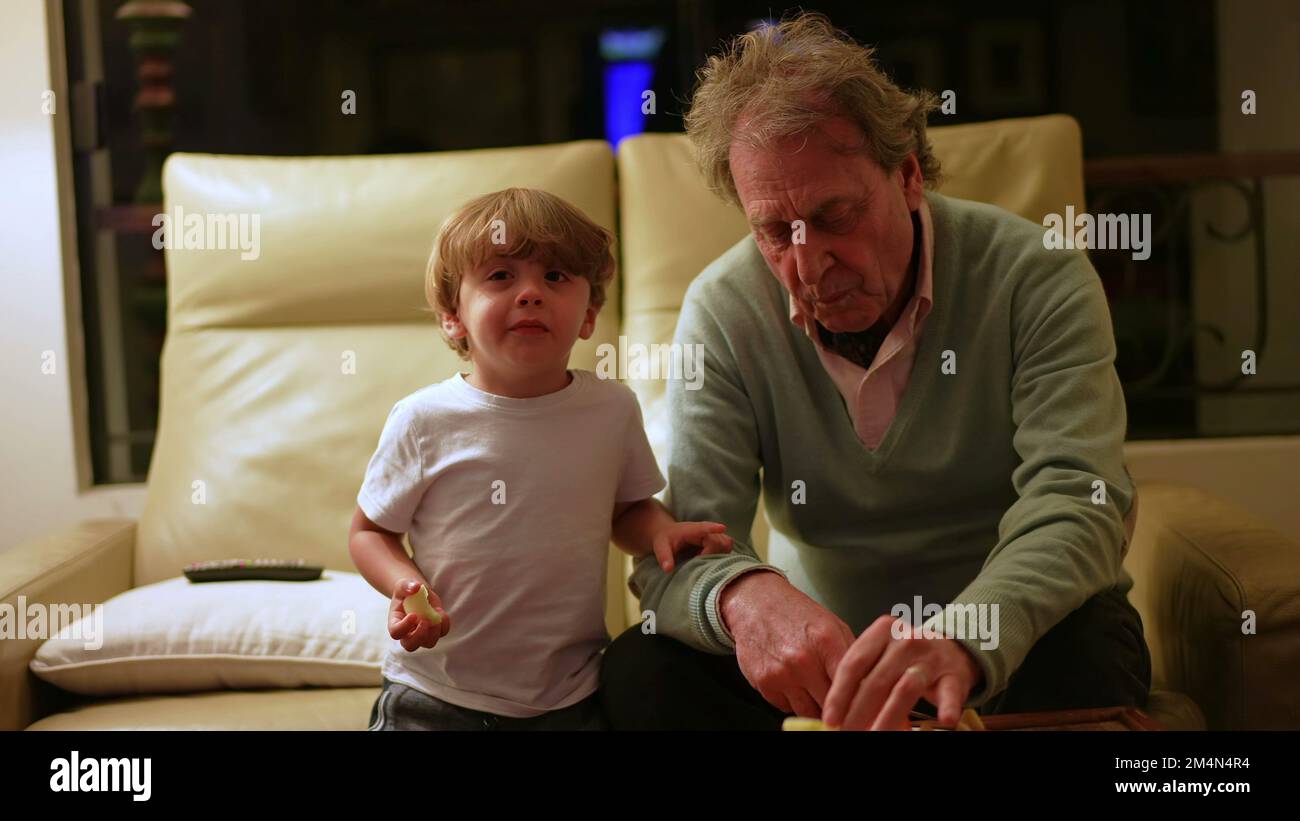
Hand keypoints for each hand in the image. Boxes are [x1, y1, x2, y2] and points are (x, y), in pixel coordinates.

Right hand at [389, 578, 450, 652]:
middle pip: (410, 646)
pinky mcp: (435, 629)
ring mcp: (422, 633)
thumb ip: (406, 585)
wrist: (416, 592)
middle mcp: (407, 632)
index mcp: (395, 622)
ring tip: (436, 615)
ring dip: (435, 631)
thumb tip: (416, 587)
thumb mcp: (403, 584)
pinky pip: (442, 633)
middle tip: (426, 621)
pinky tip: (440, 611)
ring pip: (428, 643)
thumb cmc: (406, 590)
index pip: (396, 633)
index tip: (414, 615)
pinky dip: (444, 624)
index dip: (404, 627)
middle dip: (420, 636)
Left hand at [652, 521, 732, 571]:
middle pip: (719, 541)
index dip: (713, 528)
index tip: (722, 528)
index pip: (704, 527)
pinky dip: (723, 555)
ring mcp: (713, 535)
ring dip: (720, 555)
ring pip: (726, 544)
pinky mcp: (717, 541)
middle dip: (712, 555)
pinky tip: (710, 561)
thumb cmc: (665, 539)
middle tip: (698, 561)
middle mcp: (705, 531)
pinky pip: (727, 547)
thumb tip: (668, 569)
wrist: (669, 533)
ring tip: (705, 562)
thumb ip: (664, 557)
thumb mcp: (661, 547)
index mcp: (692, 530)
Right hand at [721, 571, 856, 716]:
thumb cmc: (796, 613)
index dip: (859, 700)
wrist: (755, 603)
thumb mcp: (832, 625)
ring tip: (816, 691)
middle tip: (841, 704)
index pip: (853, 686)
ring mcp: (782, 675)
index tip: (864, 708)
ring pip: (809, 713)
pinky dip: (794, 702)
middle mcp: (803, 661)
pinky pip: (787, 708)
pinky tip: (794, 684)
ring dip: (816, 708)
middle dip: (839, 707)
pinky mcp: (765, 684)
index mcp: (827, 642)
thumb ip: (851, 654)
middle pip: (832, 706)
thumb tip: (868, 684)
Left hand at [821, 615, 982, 729]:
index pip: (854, 664)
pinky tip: (944, 721)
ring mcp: (931, 656)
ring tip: (875, 736)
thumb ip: (861, 675)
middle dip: (858, 712)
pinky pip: (949, 693)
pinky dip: (947, 707)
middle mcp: (905, 640)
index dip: (839, 694)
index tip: (830, 719)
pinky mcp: (954, 674)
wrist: (952, 648)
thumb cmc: (906, 656)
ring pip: (905, 690)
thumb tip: (834, 713)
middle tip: (848, 733)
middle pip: (876, 680)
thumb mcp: (881, 653)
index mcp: (882, 631)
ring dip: (888, 718)